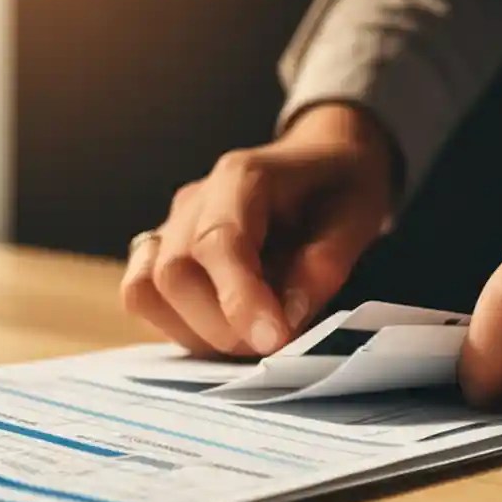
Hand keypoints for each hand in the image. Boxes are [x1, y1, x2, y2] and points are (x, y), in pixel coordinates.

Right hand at [121, 104, 396, 355]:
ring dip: (197, 332)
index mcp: (242, 177)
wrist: (317, 158)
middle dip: (222, 326)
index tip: (274, 339)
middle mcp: (195, 200)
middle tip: (274, 342)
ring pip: (148, 290)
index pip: (219, 242)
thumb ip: (325, 264)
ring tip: (250, 336)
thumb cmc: (339, 185)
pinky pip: (143, 296)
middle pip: (173, 273)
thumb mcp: (358, 215)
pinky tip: (222, 327)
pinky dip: (177, 325)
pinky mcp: (162, 254)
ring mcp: (171, 226)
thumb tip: (286, 318)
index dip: (240, 298)